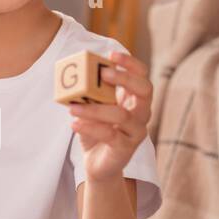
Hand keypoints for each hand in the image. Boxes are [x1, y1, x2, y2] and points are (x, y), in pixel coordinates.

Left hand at [68, 49, 151, 181]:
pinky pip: (110, 135)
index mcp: (135, 99)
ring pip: (121, 114)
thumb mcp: (94, 107)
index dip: (131, 63)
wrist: (98, 164)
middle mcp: (142, 113)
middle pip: (145, 90)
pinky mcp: (126, 149)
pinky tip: (74, 123)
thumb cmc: (98, 130)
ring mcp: (137, 131)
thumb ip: (92, 92)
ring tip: (73, 107)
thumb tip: (76, 71)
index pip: (142, 75)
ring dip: (95, 108)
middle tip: (103, 73)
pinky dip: (90, 127)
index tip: (111, 55)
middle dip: (125, 78)